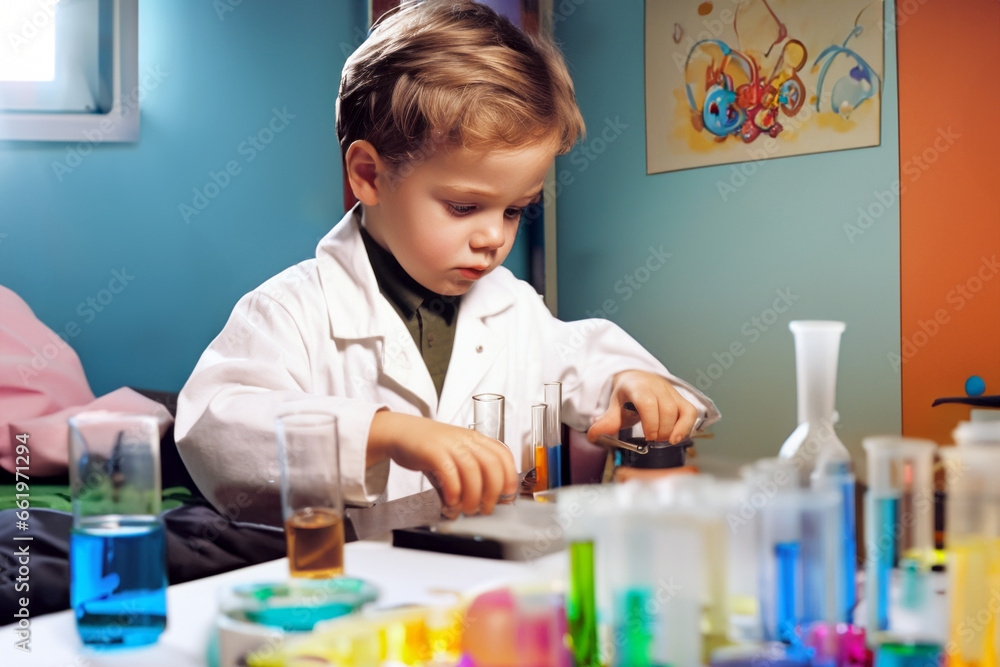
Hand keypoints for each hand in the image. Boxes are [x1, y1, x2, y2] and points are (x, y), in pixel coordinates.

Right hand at [368, 412, 517, 516]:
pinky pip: (449, 471)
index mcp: (476, 439)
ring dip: (473, 495)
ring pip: (471, 470)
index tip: (506, 496)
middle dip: (493, 492)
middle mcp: (466, 439)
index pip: (503, 455)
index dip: (509, 478)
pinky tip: (451, 501)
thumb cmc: (430, 448)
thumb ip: (471, 475)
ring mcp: (449, 444)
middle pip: (491, 465)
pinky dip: (454, 490)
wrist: (401, 432)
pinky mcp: (432, 450)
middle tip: (485, 509)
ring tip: (467, 509)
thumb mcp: (456, 455)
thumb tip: (485, 503)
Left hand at [586, 370, 698, 444]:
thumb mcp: (614, 406)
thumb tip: (593, 436)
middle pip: (666, 410)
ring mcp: (671, 392)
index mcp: (637, 387)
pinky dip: (687, 426)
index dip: (650, 422)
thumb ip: (607, 422)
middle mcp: (657, 387)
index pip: (647, 402)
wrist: (638, 378)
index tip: (648, 437)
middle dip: (661, 430)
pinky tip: (677, 437)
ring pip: (681, 410)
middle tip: (653, 440)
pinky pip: (691, 412)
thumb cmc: (627, 395)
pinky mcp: (681, 399)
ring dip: (674, 430)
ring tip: (663, 440)